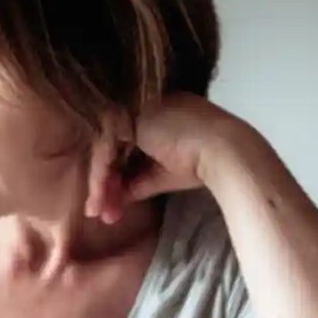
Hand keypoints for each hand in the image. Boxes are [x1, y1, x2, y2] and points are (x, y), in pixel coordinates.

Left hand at [85, 94, 259, 223]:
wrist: (221, 151)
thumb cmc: (200, 162)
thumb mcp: (160, 175)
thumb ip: (136, 182)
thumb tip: (115, 201)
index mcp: (150, 117)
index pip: (120, 148)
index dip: (112, 177)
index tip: (107, 206)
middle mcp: (139, 107)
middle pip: (109, 148)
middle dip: (101, 183)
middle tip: (96, 212)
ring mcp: (132, 106)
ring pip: (104, 148)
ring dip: (98, 182)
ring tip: (97, 211)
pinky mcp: (127, 112)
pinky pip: (104, 146)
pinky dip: (100, 173)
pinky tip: (100, 197)